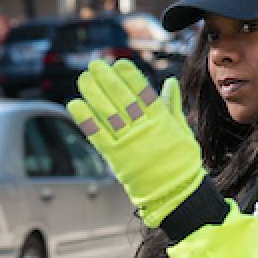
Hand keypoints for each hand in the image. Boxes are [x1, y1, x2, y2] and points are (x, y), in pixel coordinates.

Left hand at [66, 59, 204, 227]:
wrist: (175, 194)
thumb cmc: (180, 161)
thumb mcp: (182, 131)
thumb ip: (172, 105)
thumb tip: (169, 82)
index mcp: (162, 121)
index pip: (143, 92)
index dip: (130, 76)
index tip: (119, 63)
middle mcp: (144, 129)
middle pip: (121, 98)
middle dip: (106, 79)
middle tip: (94, 64)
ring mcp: (129, 142)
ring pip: (107, 113)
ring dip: (93, 93)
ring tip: (83, 78)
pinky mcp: (115, 157)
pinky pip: (97, 134)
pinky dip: (85, 119)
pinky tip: (74, 104)